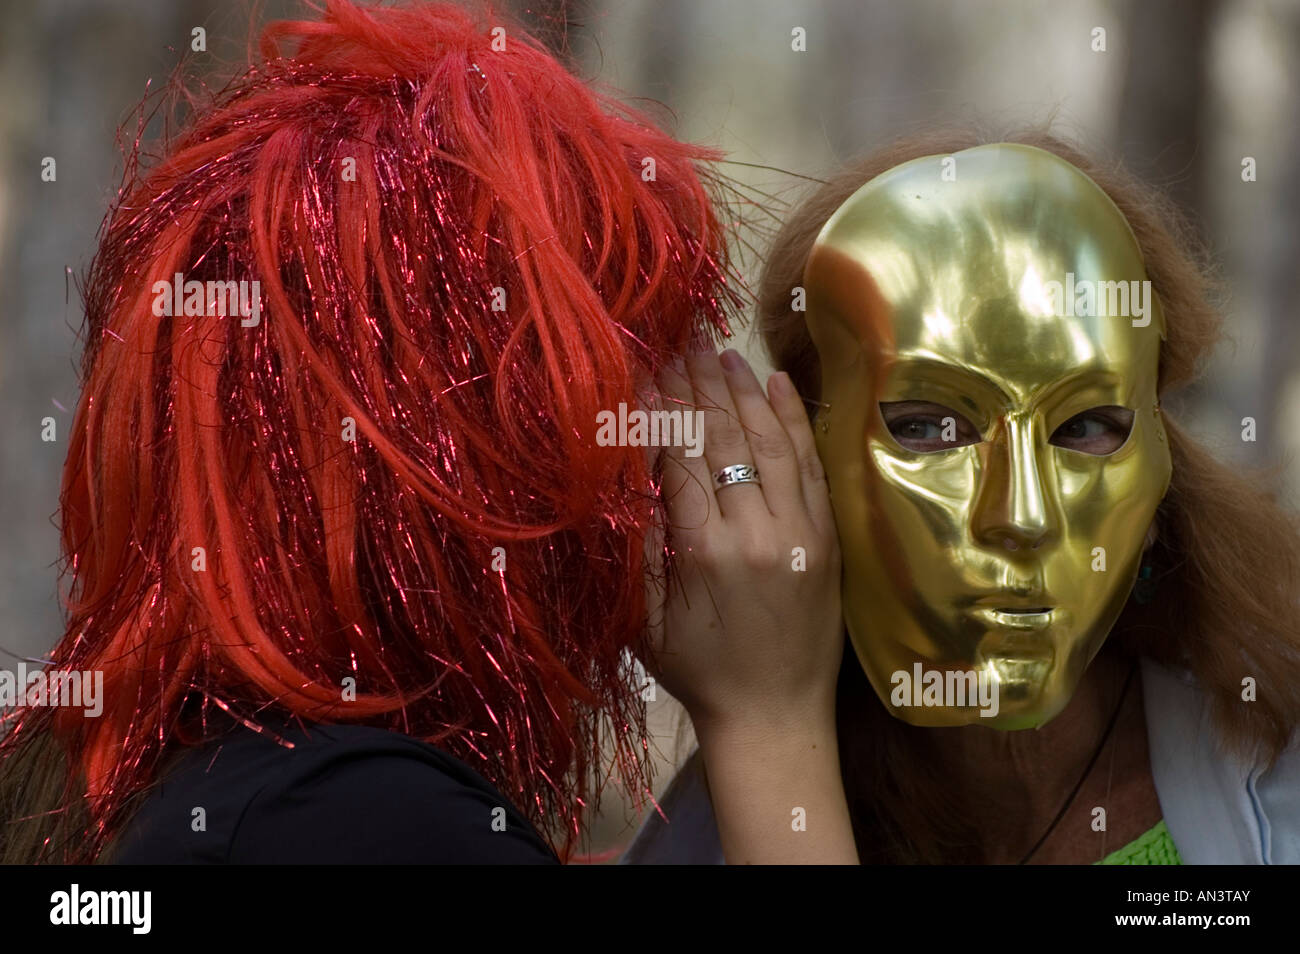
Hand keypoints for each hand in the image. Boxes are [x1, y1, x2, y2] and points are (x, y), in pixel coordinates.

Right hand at [644, 345, 841, 734]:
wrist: (774, 717)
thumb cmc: (699, 673)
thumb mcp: (647, 620)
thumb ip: (639, 545)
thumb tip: (628, 472)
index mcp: (705, 551)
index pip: (678, 457)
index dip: (658, 409)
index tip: (643, 369)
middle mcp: (757, 531)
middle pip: (724, 439)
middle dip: (698, 386)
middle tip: (682, 343)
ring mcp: (801, 531)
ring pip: (770, 443)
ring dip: (743, 393)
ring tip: (721, 354)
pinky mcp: (829, 538)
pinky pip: (811, 466)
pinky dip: (795, 422)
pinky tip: (777, 385)